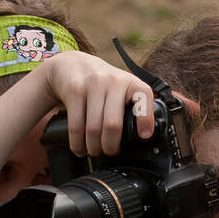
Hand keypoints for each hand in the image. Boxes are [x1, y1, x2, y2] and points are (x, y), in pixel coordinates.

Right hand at [39, 54, 155, 157]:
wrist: (73, 65)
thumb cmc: (102, 84)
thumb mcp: (121, 89)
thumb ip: (132, 107)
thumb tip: (144, 137)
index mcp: (131, 82)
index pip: (143, 98)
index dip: (145, 119)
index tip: (144, 136)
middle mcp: (113, 80)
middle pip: (113, 124)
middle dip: (111, 146)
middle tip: (110, 152)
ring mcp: (93, 84)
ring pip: (94, 128)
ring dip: (94, 147)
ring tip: (95, 151)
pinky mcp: (75, 90)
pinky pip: (76, 125)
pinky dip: (77, 143)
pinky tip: (79, 148)